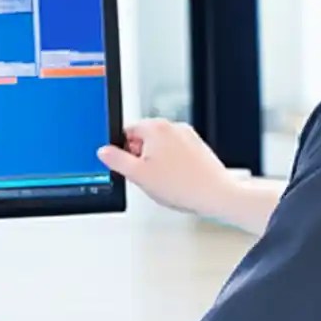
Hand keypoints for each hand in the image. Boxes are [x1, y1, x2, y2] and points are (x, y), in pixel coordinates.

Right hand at [97, 118, 236, 216]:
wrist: (216, 194)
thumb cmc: (182, 185)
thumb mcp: (139, 175)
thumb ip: (116, 161)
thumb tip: (104, 151)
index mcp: (155, 127)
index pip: (126, 133)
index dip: (124, 153)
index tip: (131, 167)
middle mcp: (172, 126)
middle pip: (143, 139)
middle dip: (141, 158)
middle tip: (149, 177)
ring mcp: (186, 135)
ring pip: (160, 147)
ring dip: (157, 162)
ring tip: (166, 181)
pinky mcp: (197, 146)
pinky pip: (176, 153)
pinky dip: (173, 165)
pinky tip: (177, 181)